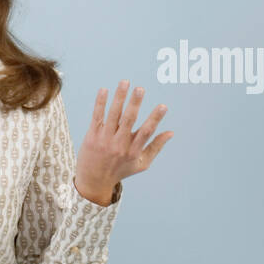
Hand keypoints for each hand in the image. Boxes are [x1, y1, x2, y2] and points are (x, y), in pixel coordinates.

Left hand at [74, 81, 172, 203]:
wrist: (93, 180)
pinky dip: (100, 102)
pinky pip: (97, 116)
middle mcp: (119, 145)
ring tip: (125, 82)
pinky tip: (104, 90)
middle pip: (128, 120)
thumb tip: (171, 132)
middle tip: (140, 89)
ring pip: (113, 115)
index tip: (163, 106)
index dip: (155, 118)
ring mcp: (104, 139)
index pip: (146, 132)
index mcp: (133, 151)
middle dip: (135, 103)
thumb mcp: (141, 164)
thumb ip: (155, 147)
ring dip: (119, 97)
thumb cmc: (121, 170)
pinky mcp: (92, 135)